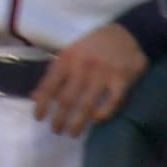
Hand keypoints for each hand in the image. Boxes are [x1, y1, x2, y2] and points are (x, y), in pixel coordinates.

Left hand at [32, 23, 147, 136]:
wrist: (130, 33)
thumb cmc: (95, 45)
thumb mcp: (71, 53)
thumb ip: (55, 73)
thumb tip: (36, 96)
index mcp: (67, 59)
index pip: (49, 86)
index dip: (42, 104)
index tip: (39, 118)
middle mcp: (83, 68)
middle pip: (67, 100)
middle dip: (59, 119)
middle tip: (56, 130)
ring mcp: (103, 74)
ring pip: (87, 105)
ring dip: (78, 122)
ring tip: (72, 133)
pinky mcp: (123, 80)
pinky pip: (112, 102)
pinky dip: (104, 113)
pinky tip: (97, 120)